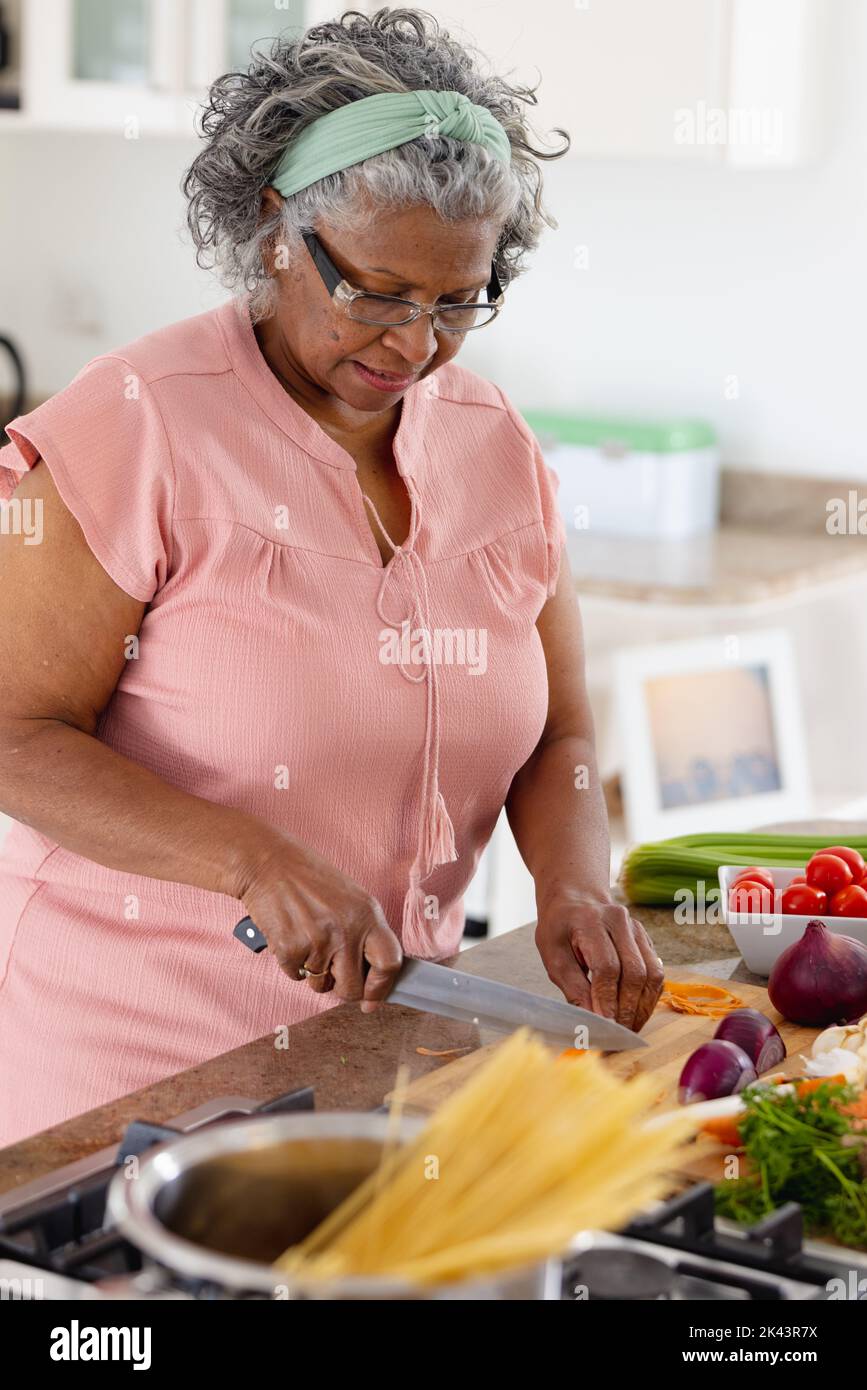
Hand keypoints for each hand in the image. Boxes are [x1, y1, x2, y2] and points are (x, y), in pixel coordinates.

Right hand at [237, 831, 402, 1011]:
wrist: (268, 863)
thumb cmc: (308, 879)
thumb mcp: (350, 898)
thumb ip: (364, 932)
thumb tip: (372, 975)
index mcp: (367, 914)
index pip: (390, 962)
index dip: (382, 987)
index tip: (372, 999)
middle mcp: (346, 929)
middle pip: (352, 987)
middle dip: (342, 988)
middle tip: (332, 974)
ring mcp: (317, 941)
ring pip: (320, 985)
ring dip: (314, 973)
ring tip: (306, 940)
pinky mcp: (289, 949)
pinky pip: (295, 976)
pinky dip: (292, 964)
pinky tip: (290, 936)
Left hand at [535, 887, 663, 1032]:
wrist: (576, 898)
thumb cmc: (560, 928)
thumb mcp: (553, 956)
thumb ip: (573, 988)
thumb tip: (591, 1022)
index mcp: (590, 921)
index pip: (607, 966)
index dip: (606, 999)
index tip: (603, 1026)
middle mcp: (619, 921)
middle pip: (634, 972)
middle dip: (627, 1009)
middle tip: (616, 1034)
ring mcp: (637, 929)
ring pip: (652, 973)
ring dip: (642, 1007)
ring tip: (628, 1028)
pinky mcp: (646, 940)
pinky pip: (656, 972)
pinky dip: (648, 997)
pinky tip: (636, 1012)